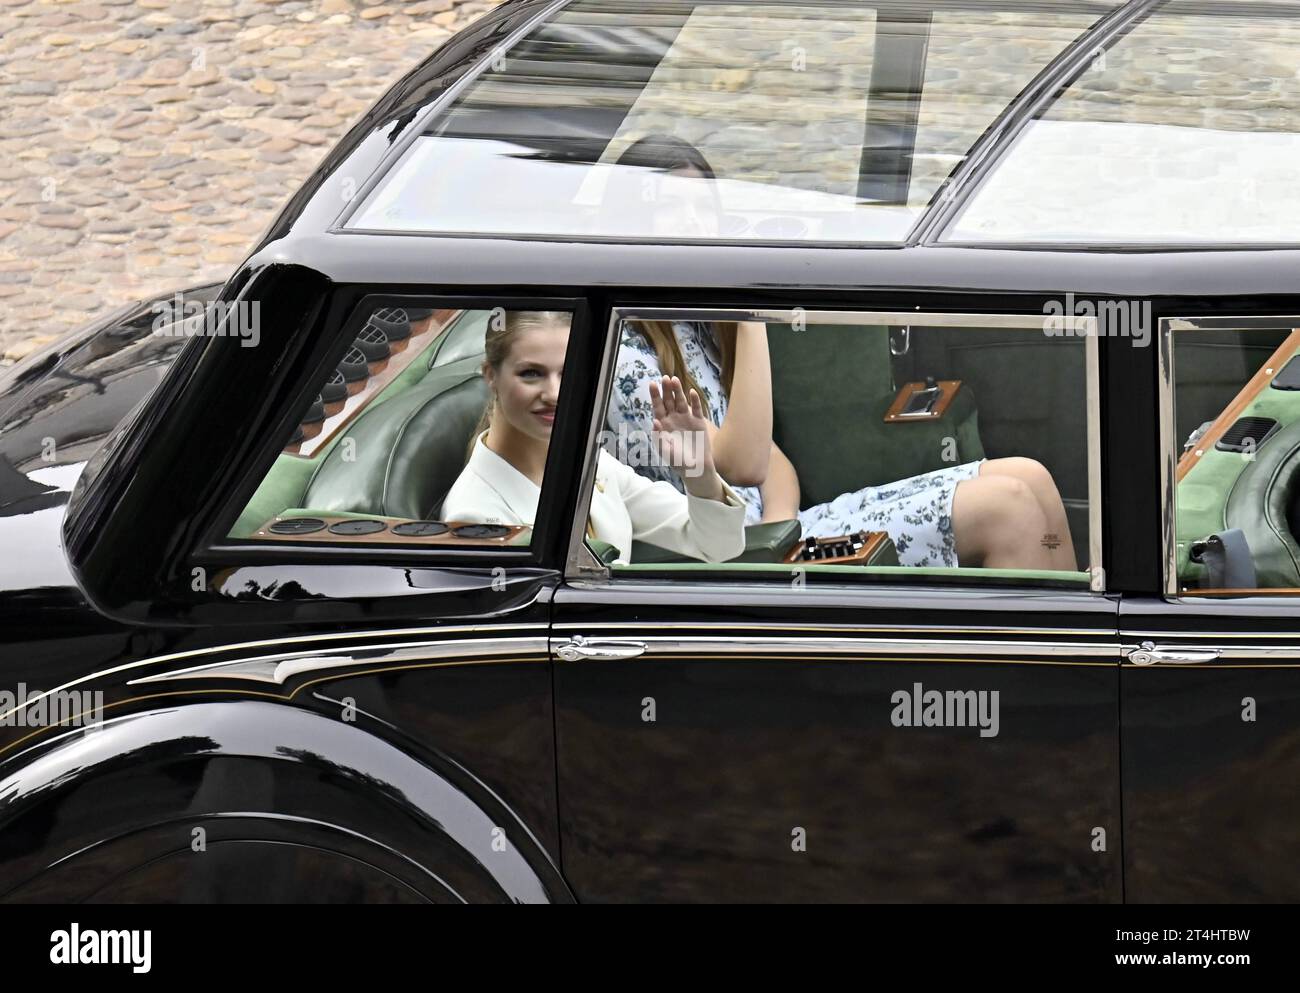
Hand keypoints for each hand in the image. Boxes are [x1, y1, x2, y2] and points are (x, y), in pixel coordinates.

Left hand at [649, 375, 722, 499]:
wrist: (696, 469)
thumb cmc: (678, 462)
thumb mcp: (666, 451)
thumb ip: (659, 437)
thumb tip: (654, 421)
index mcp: (663, 424)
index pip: (657, 407)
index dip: (655, 396)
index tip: (652, 384)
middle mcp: (674, 419)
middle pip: (669, 401)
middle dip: (666, 389)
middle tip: (664, 378)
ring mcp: (686, 418)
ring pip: (681, 401)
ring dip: (678, 391)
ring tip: (675, 380)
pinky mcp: (699, 422)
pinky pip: (697, 409)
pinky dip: (695, 401)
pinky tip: (692, 392)